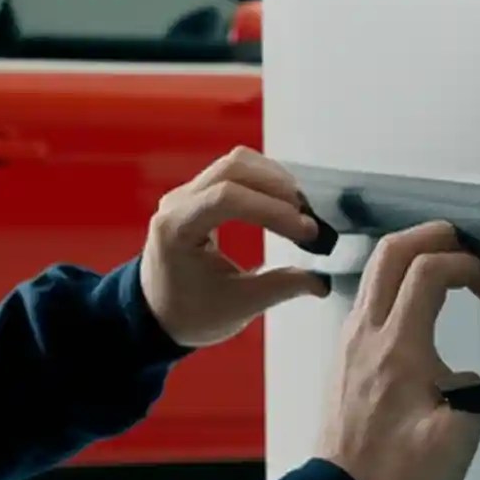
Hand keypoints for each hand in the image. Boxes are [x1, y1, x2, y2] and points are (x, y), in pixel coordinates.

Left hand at [140, 146, 329, 347]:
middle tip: (307, 216)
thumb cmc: (190, 313)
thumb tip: (322, 281)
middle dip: (277, 188)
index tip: (306, 231)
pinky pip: (232, 172)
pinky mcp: (199, 195)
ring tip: (298, 209)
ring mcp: (186, 195)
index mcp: (176, 229)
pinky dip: (263, 181)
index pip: (227, 199)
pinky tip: (282, 203)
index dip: (272, 210)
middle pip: (232, 169)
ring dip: (272, 180)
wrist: (157, 315)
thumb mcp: (238, 307)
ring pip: (235, 164)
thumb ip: (282, 288)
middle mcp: (177, 203)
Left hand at [317, 220, 479, 479]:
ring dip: (413, 257)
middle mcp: (365, 337)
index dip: (471, 266)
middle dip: (436, 236)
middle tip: (469, 247)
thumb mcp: (458, 436)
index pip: (430, 269)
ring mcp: (350, 347)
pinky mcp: (346, 364)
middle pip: (392, 251)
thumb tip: (469, 376)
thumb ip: (478, 391)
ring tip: (449, 270)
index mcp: (396, 348)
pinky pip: (367, 302)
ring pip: (374, 273)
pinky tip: (417, 307)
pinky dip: (396, 286)